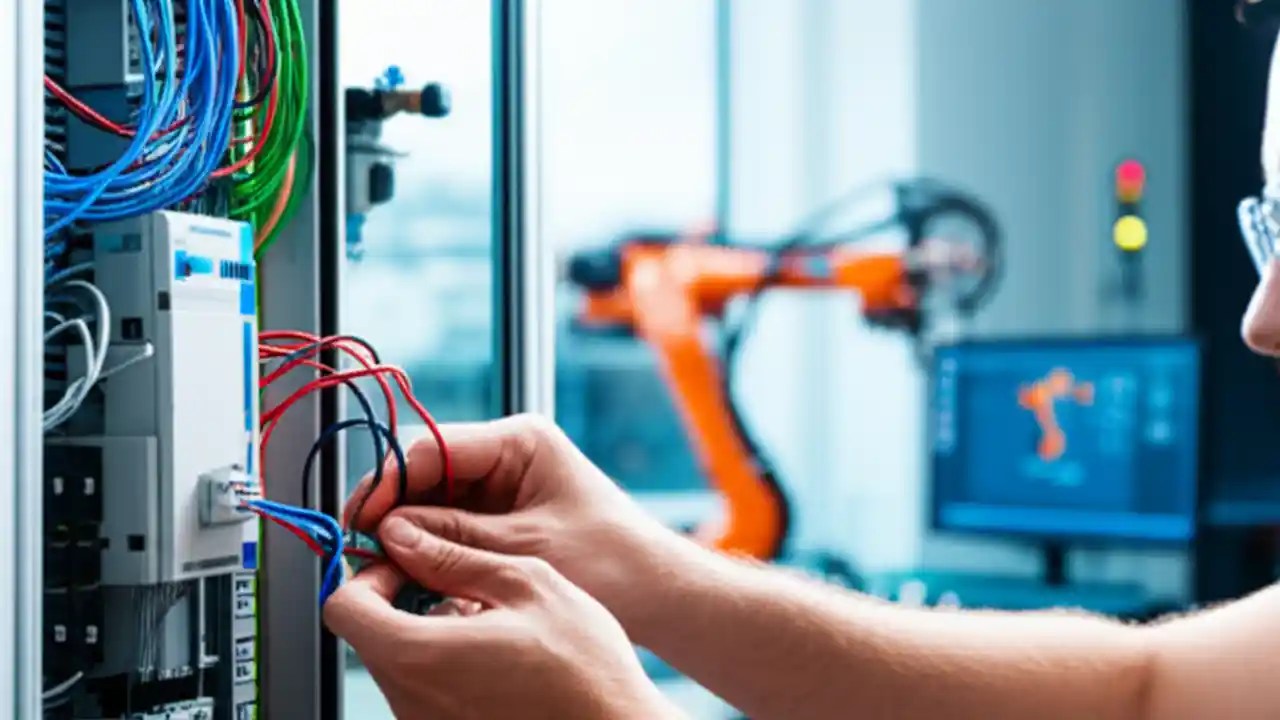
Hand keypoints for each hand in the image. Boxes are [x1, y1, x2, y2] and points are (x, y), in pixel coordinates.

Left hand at [324, 516, 679, 719]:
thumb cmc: (585, 668)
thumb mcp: (527, 585)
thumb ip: (454, 557)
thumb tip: (403, 534)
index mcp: (420, 655)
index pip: (342, 607)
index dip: (370, 574)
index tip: (409, 561)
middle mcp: (409, 701)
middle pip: (369, 636)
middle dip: (403, 601)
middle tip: (460, 585)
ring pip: (399, 663)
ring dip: (429, 634)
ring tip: (491, 624)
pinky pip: (425, 692)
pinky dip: (448, 667)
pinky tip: (499, 658)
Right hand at [345, 414, 686, 631]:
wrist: (655, 593)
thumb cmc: (612, 560)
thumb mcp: (525, 548)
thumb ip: (452, 538)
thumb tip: (385, 531)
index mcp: (520, 439)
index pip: (433, 447)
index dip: (388, 482)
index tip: (360, 520)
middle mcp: (506, 455)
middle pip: (425, 472)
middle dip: (392, 509)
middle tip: (360, 549)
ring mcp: (502, 486)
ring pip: (431, 502)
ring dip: (406, 532)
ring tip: (379, 566)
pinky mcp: (499, 518)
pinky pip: (448, 526)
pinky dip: (427, 549)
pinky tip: (407, 572)